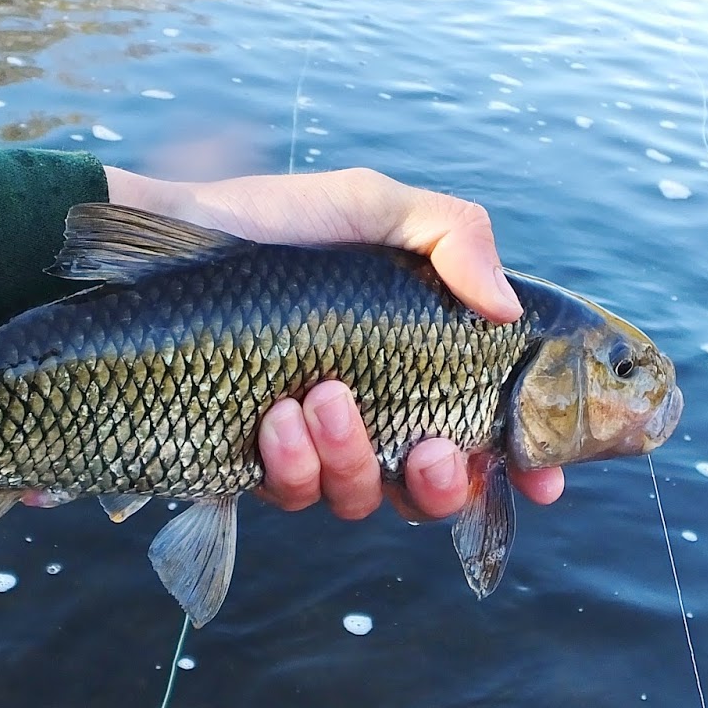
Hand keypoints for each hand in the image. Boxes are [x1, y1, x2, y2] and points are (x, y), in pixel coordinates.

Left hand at [104, 166, 565, 519]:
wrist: (163, 245)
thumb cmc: (270, 224)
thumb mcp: (373, 208)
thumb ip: (453, 236)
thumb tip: (505, 310)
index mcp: (417, 361)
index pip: (489, 428)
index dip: (523, 465)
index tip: (543, 479)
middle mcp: (374, 412)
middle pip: (436, 490)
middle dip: (445, 484)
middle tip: (434, 446)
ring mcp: (314, 445)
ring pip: (364, 499)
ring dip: (354, 457)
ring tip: (323, 396)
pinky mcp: (254, 464)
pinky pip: (293, 495)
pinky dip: (294, 463)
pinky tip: (277, 416)